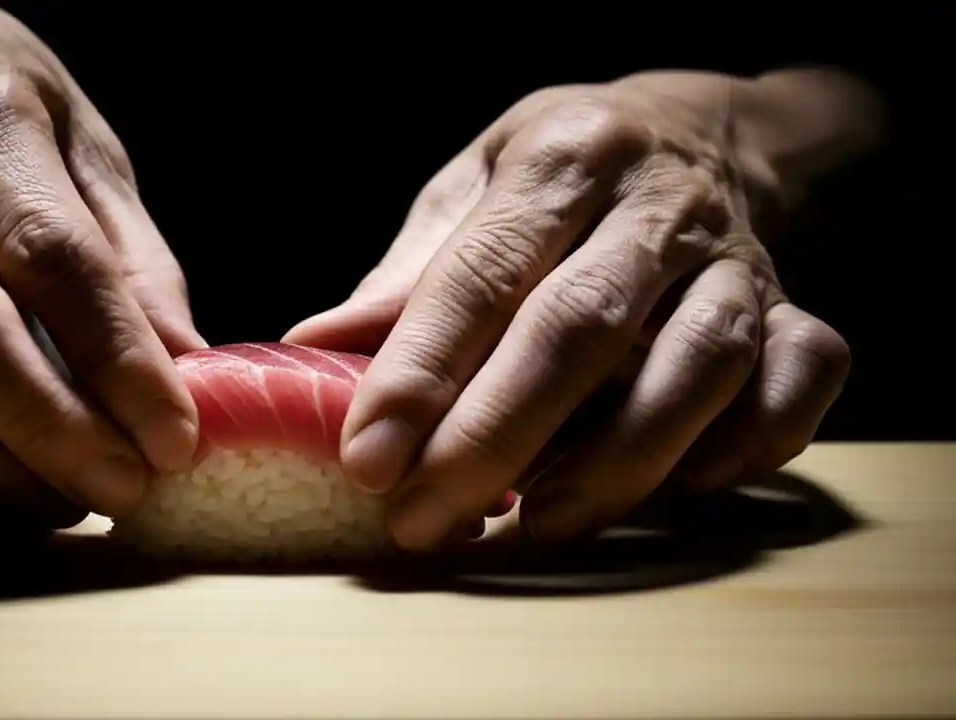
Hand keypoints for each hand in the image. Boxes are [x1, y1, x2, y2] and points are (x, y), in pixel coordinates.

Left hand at [286, 71, 871, 550]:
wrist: (699, 128)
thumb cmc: (559, 175)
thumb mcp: (471, 188)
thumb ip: (408, 273)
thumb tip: (315, 350)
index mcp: (562, 157)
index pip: (481, 272)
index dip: (420, 371)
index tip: (367, 458)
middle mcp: (657, 203)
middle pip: (581, 328)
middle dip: (496, 437)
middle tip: (424, 517)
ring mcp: (739, 257)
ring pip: (697, 366)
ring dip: (615, 462)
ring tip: (534, 527)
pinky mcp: (798, 306)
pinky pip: (802, 377)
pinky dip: (751, 441)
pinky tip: (682, 484)